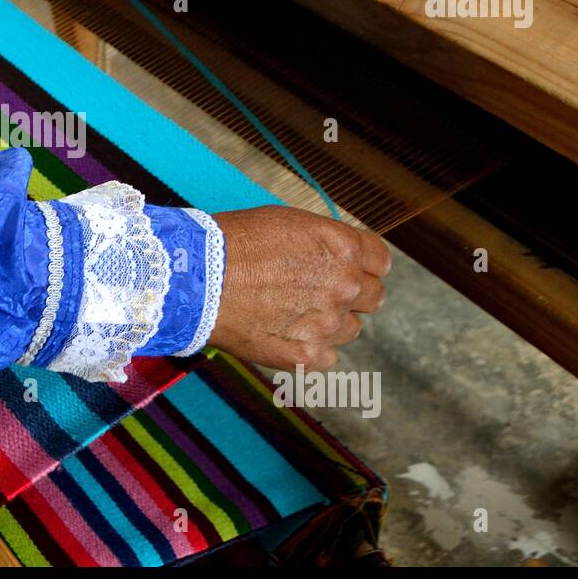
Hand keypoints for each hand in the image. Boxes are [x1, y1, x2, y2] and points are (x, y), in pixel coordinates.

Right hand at [208, 206, 390, 370]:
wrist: (197, 277)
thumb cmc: (234, 242)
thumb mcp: (287, 222)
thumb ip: (324, 242)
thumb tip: (338, 256)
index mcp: (344, 248)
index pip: (380, 261)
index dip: (363, 264)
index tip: (349, 268)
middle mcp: (344, 286)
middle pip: (373, 297)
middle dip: (351, 294)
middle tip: (319, 291)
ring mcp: (327, 324)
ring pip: (350, 329)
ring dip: (330, 321)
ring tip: (291, 312)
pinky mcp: (306, 356)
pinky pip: (327, 357)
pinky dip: (310, 348)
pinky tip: (283, 332)